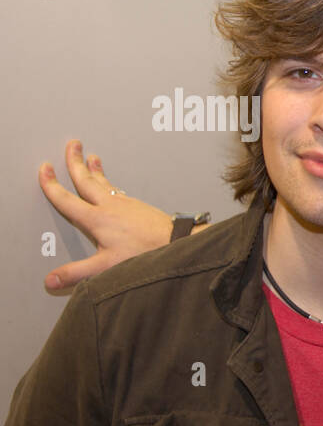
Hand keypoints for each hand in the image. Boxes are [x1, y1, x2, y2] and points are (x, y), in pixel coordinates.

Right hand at [38, 139, 174, 289]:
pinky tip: (110, 184)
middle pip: (86, 180)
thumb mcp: (106, 266)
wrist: (176, 242)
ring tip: (90, 156)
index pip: (66, 199)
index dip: (52, 185)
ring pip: (103, 182)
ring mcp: (125, 204)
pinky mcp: (138, 206)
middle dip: (75, 162)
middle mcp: (109, 207)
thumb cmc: (144, 253)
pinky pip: (117, 189)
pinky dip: (108, 182)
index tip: (44, 169)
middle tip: (72, 144)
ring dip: (94, 169)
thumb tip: (50, 280)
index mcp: (96, 219)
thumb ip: (76, 272)